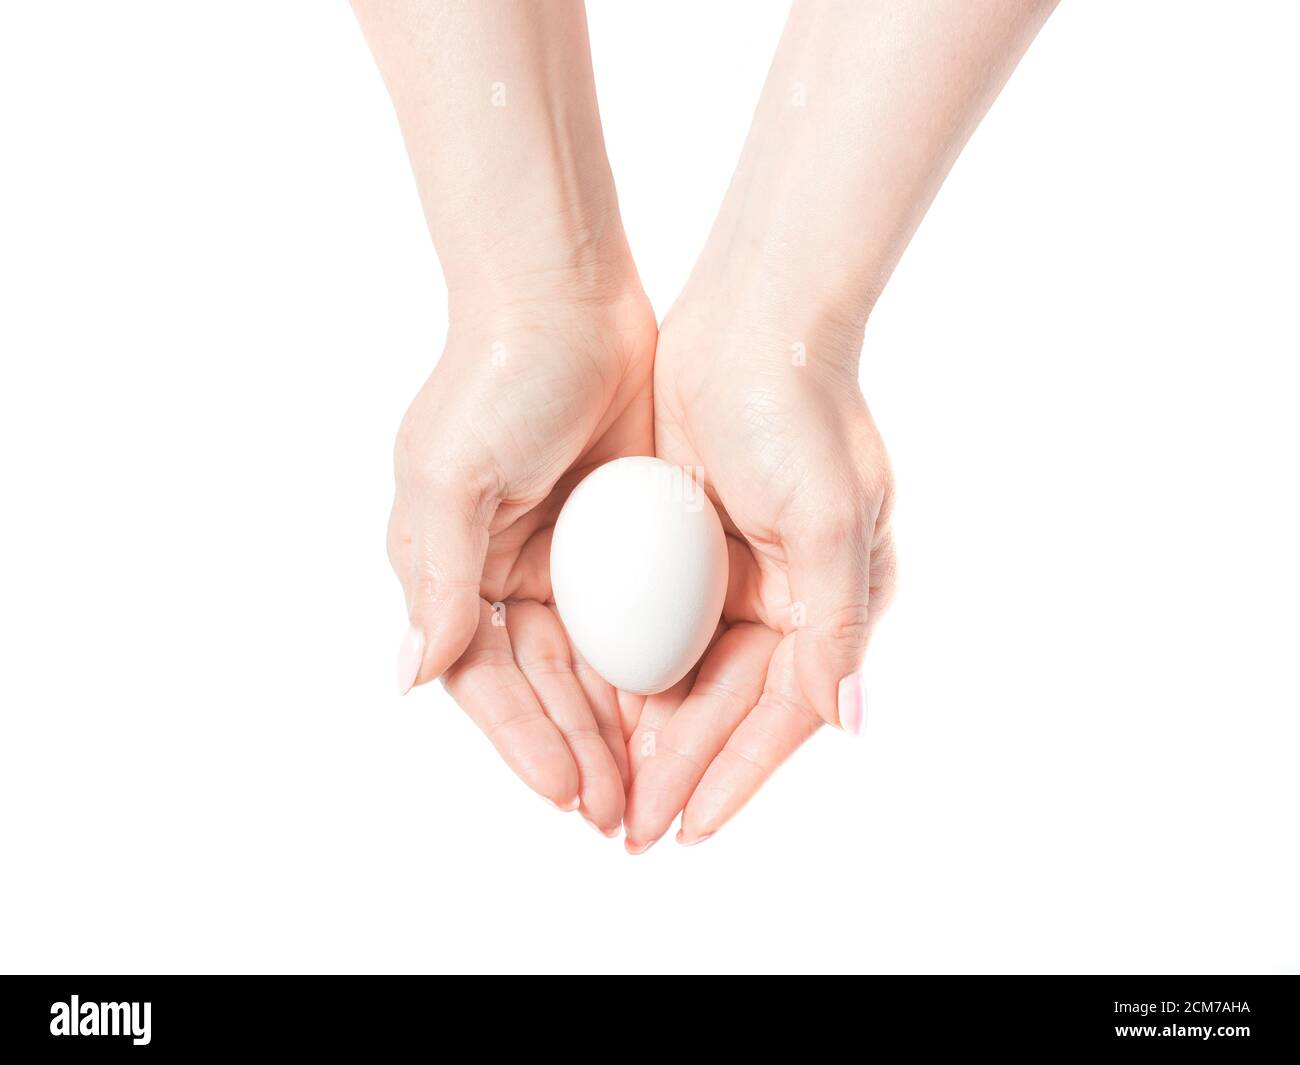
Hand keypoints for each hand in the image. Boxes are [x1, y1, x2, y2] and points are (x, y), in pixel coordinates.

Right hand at [390, 277, 654, 834]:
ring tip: (651, 786)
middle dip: (577, 750)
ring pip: (592, 664)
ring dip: (616, 726)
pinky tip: (679, 713)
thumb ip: (436, 579)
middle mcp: (502, 572)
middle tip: (618, 814)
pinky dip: (653, 667)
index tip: (567, 794)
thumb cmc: (496, 378)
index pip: (484, 678)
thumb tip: (408, 678)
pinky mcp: (620, 533)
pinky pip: (638, 619)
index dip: (523, 740)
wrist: (565, 296)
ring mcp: (564, 556)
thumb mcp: (452, 477)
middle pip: (541, 686)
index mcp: (450, 567)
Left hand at [623, 288, 896, 850]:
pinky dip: (628, 669)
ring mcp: (733, 570)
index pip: (782, 712)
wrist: (752, 316)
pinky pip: (654, 625)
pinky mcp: (685, 541)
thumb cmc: (804, 413)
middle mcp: (786, 596)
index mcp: (832, 600)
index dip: (736, 774)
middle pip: (727, 705)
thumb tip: (850, 722)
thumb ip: (835, 626)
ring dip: (648, 730)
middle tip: (630, 827)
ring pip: (686, 675)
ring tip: (604, 787)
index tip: (691, 828)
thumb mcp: (832, 522)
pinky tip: (594, 708)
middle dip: (680, 766)